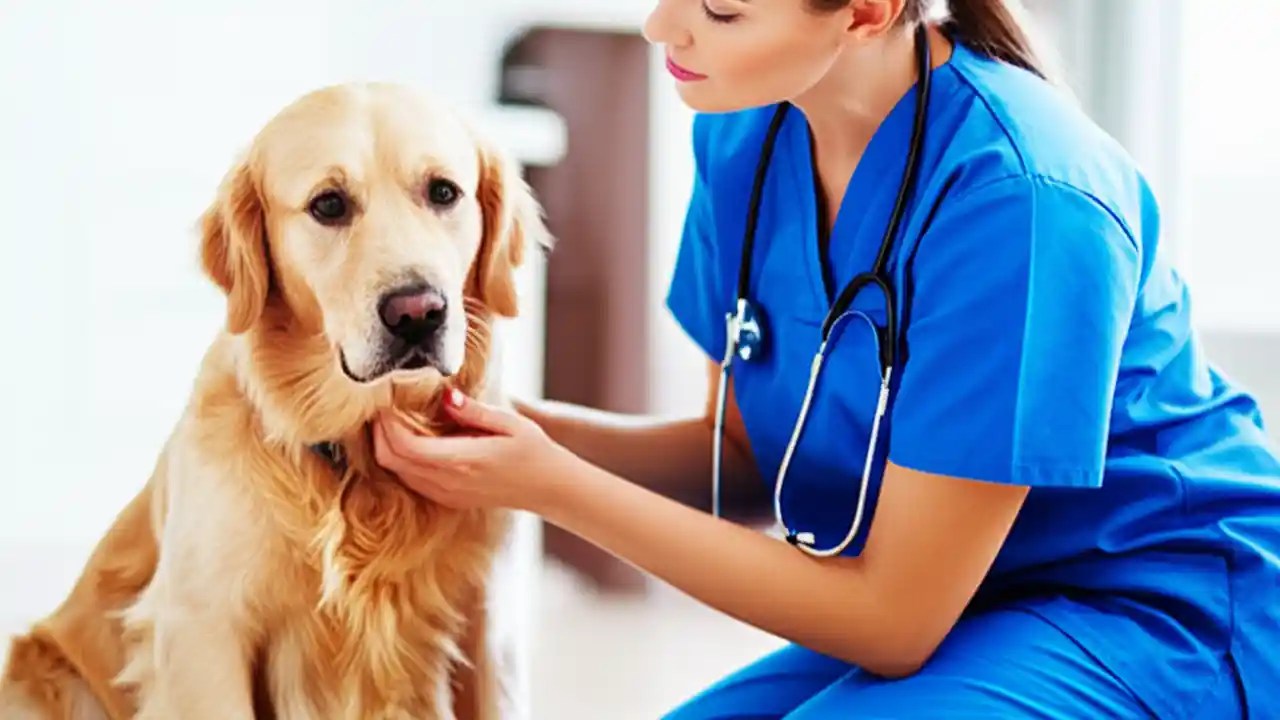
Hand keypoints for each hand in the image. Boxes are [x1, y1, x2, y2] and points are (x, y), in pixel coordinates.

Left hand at [372, 389, 574, 512]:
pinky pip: (411, 479)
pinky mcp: (448, 498)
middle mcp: (449, 481)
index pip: (406, 446)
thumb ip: (473, 411)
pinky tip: (409, 438)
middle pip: (391, 460)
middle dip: (378, 433)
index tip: (384, 400)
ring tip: (391, 418)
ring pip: (397, 472)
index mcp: (463, 460)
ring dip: (387, 446)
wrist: (549, 489)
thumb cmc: (534, 452)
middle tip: (381, 406)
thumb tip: (444, 396)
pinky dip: (400, 459)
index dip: (386, 424)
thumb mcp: (510, 423)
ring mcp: (447, 493)